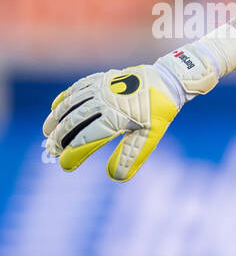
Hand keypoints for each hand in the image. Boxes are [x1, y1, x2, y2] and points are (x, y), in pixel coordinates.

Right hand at [41, 63, 183, 181]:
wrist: (167, 80)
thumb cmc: (159, 111)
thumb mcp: (150, 136)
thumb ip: (131, 155)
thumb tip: (115, 176)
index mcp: (115, 117)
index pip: (86, 138)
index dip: (73, 153)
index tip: (65, 165)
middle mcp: (103, 101)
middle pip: (73, 122)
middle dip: (59, 138)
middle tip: (51, 151)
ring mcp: (100, 87)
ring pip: (70, 104)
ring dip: (56, 119)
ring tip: (46, 132)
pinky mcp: (100, 78)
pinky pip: (77, 88)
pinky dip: (64, 99)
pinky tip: (55, 107)